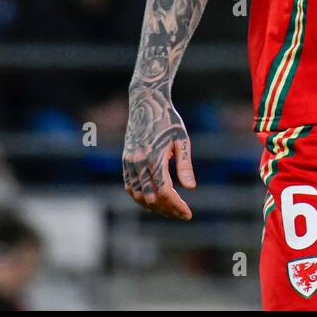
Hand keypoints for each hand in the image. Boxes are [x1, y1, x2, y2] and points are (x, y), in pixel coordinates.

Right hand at [123, 88, 196, 218]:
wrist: (146, 102)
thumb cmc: (168, 120)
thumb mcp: (182, 139)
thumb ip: (185, 164)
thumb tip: (191, 188)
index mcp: (155, 158)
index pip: (165, 192)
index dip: (176, 206)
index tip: (188, 213)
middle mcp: (138, 162)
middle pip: (151, 198)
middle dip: (167, 210)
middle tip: (182, 214)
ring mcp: (129, 162)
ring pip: (137, 195)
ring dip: (153, 206)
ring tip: (170, 209)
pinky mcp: (125, 160)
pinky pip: (129, 186)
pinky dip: (140, 197)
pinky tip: (154, 200)